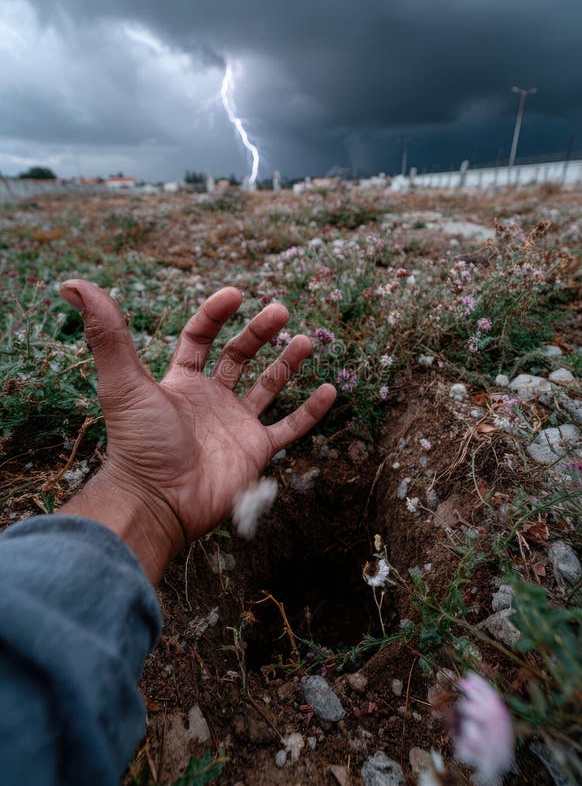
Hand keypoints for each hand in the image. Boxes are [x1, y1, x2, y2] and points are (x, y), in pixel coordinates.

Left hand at [57, 279, 334, 580]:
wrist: (158, 502)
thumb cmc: (139, 443)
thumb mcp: (123, 381)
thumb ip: (107, 333)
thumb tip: (72, 284)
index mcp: (180, 383)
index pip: (200, 338)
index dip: (215, 314)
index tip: (236, 294)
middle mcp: (209, 401)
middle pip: (239, 357)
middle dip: (259, 331)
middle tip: (281, 310)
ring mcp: (235, 426)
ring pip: (268, 387)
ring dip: (287, 363)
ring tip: (305, 339)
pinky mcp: (255, 451)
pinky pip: (290, 428)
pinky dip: (310, 411)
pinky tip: (329, 389)